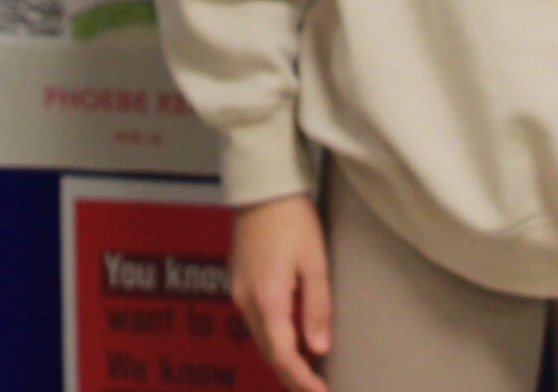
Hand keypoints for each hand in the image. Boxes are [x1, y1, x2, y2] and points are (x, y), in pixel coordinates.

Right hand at [231, 194, 329, 391]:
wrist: (261, 186)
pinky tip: (292, 339)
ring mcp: (238, 290)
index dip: (302, 381)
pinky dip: (274, 336)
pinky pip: (255, 320)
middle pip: (269, 352)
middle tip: (317, 389)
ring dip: (283, 357)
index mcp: (266, 298)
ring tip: (310, 372)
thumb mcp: (314, 262)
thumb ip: (317, 308)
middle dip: (293, 376)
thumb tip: (319, 349)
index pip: (283, 356)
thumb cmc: (291, 217)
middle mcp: (246, 300)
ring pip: (261, 338)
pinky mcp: (238, 281)